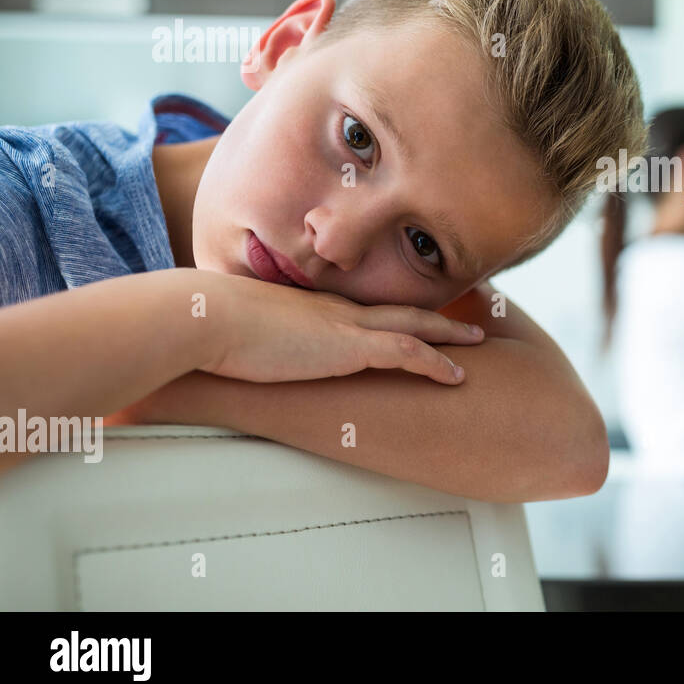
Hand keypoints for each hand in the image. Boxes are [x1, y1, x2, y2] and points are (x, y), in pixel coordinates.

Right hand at [193, 270, 484, 384]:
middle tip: (467, 318)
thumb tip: (238, 356)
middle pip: (401, 309)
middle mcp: (338, 310)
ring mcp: (347, 326)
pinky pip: (408, 353)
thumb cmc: (208, 329)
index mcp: (314, 308)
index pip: (366, 308)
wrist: (205, 319)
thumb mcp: (237, 337)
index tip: (416, 317)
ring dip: (450, 334)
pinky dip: (436, 362)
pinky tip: (457, 376)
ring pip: (415, 325)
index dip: (395, 313)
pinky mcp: (349, 347)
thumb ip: (250, 344)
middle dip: (437, 315)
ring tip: (478, 342)